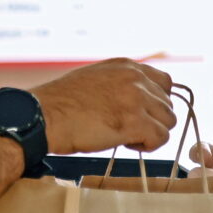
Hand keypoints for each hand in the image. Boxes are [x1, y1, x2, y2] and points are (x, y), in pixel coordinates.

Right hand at [34, 58, 175, 153]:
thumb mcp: (95, 79)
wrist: (44, 116)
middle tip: (128, 129)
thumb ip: (119, 83)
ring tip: (126, 137)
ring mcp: (137, 99)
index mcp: (126, 66)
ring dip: (151, 134)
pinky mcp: (135, 121)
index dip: (155, 102)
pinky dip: (147, 146)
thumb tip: (134, 100)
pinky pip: (161, 138)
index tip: (140, 114)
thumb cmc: (62, 103)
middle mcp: (135, 78)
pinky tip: (126, 144)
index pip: (164, 82)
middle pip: (167, 105)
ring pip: (168, 122)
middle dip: (152, 120)